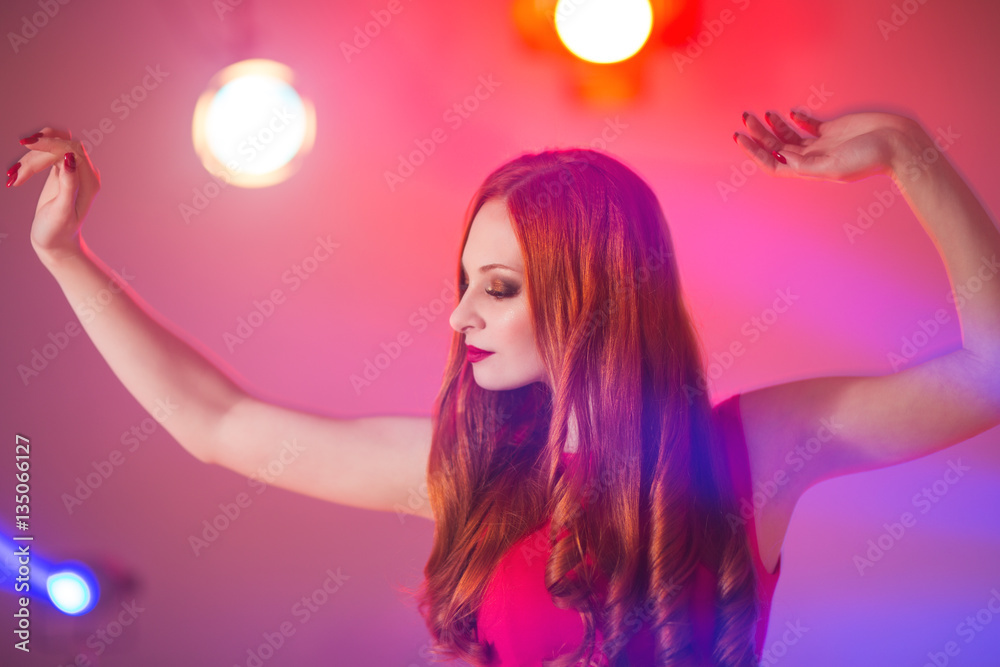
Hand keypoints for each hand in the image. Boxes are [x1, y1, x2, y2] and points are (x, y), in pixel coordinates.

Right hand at [8, 128, 100, 264]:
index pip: (73, 148)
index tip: (27, 144)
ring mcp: (72, 170)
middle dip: (36, 154)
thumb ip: (69, 184)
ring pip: (50, 148)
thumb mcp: (62, 210)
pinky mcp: (59, 172)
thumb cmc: (59, 231)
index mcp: (90, 180)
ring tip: (14, 178)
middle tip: (17, 172)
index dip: (50, 142)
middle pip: (60, 144)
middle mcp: (84, 172)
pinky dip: (29, 162)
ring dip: (29, 160)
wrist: (55, 242)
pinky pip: (44, 155)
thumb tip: (69, 157)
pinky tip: (16, 174)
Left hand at [733, 108, 918, 183]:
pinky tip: (790, 112)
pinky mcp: (833, 130)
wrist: (899, 144)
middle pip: (777, 147)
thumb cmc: (871, 157)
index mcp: (809, 168)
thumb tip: (781, 156)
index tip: (740, 137)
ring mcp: (822, 144)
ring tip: (762, 113)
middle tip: (746, 117)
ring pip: (790, 135)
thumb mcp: (835, 166)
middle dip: (759, 133)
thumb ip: (806, 163)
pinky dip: (797, 119)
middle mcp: (812, 157)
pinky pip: (809, 124)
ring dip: (774, 126)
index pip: (773, 162)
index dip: (754, 152)